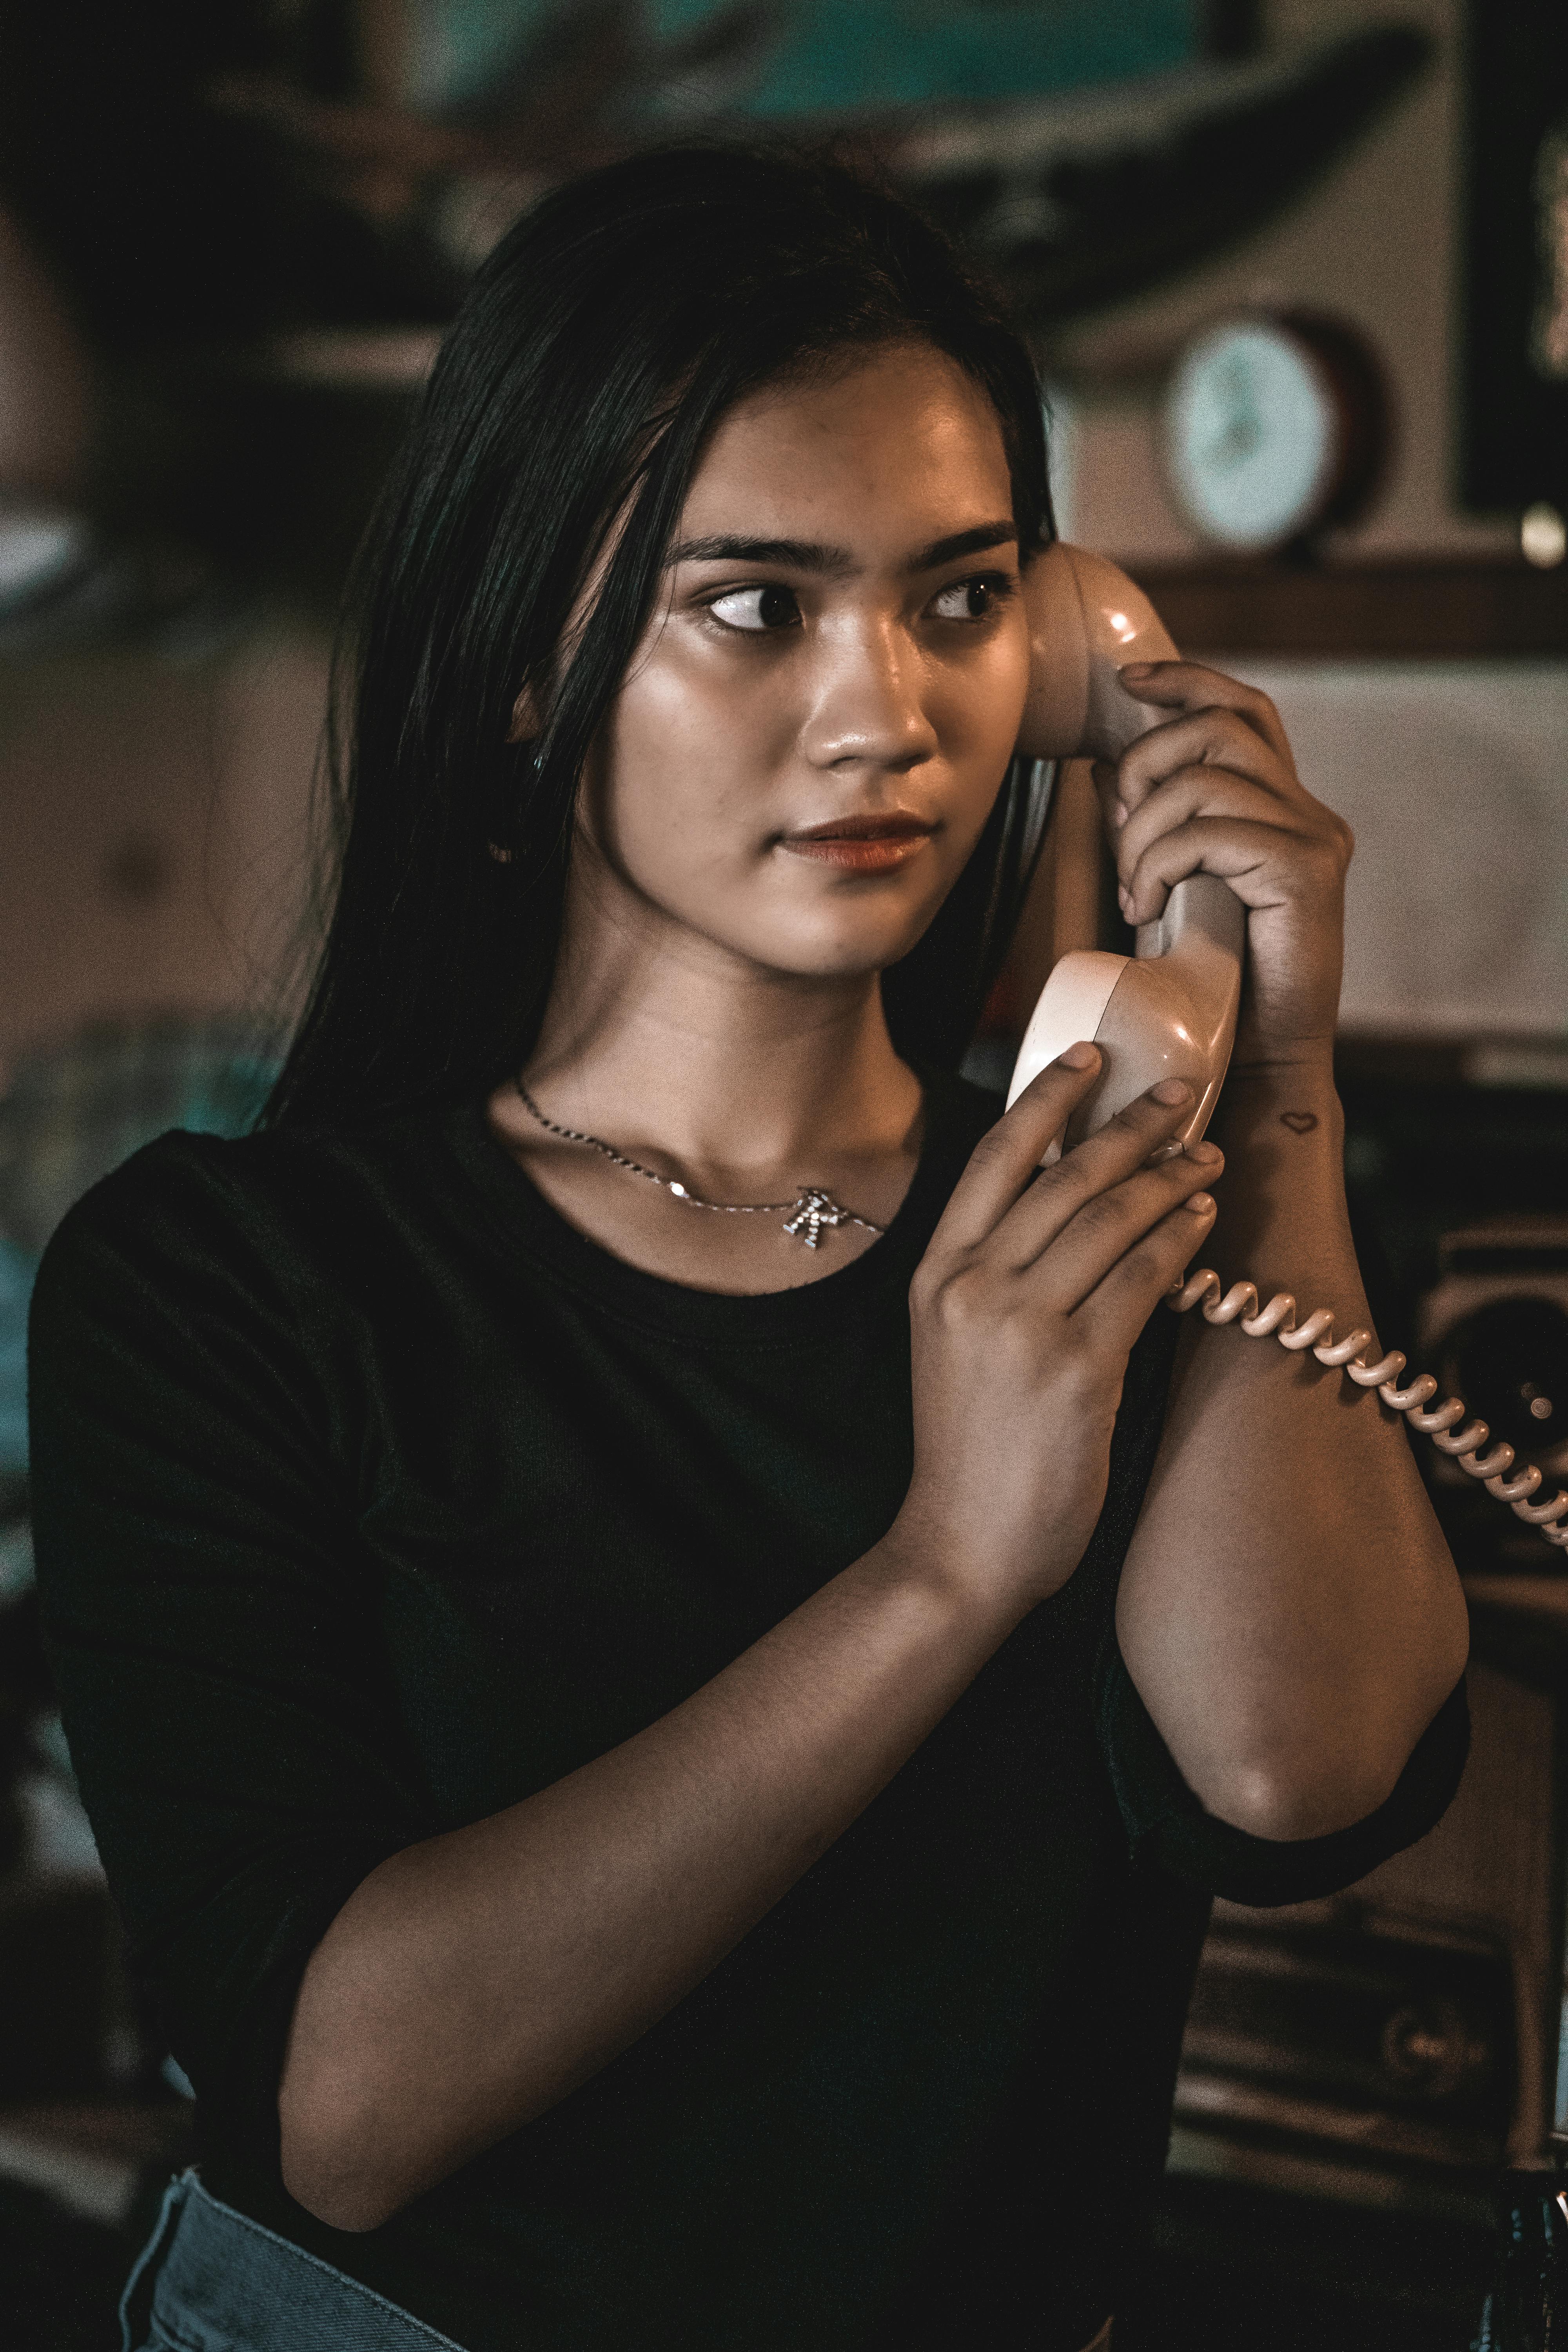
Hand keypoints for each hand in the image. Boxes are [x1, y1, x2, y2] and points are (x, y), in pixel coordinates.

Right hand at [901, 1047, 1220, 1618]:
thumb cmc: (970, 1447)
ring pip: (1110, 1221)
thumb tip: (1072, 1203)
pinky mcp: (1076, 1372)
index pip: (995, 1160)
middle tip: (1182, 1092)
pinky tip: (1202, 1219)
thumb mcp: (953, 1343)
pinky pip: (1141, 1281)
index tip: (1090, 1056)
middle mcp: (974, 1289)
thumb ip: (996, 1274)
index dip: (1046, 1098)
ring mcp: (1023, 1328)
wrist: (962, 1545)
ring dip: (1168, 1178)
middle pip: (1064, 1178)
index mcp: (937, 1275)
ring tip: (1207, 1155)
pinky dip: (1179, 1241)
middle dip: (1131, 1124)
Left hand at [1097, 661, 1351, 1072]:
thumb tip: (1104, 767)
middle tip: (1120, 832)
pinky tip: (1146, 909)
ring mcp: (1314, 841)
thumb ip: (1154, 827)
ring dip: (1144, 831)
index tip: (1127, 682)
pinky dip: (1160, 865)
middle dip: (1148, 762)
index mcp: (1284, 808)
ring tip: (1132, 891)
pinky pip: (1211, 833)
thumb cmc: (1213, 983)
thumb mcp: (1173, 887)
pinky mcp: (1305, 874)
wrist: (1258, 1058)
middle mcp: (1311, 814)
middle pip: (1220, 724)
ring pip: (1205, 778)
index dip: (1186, 680)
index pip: (1243, 709)